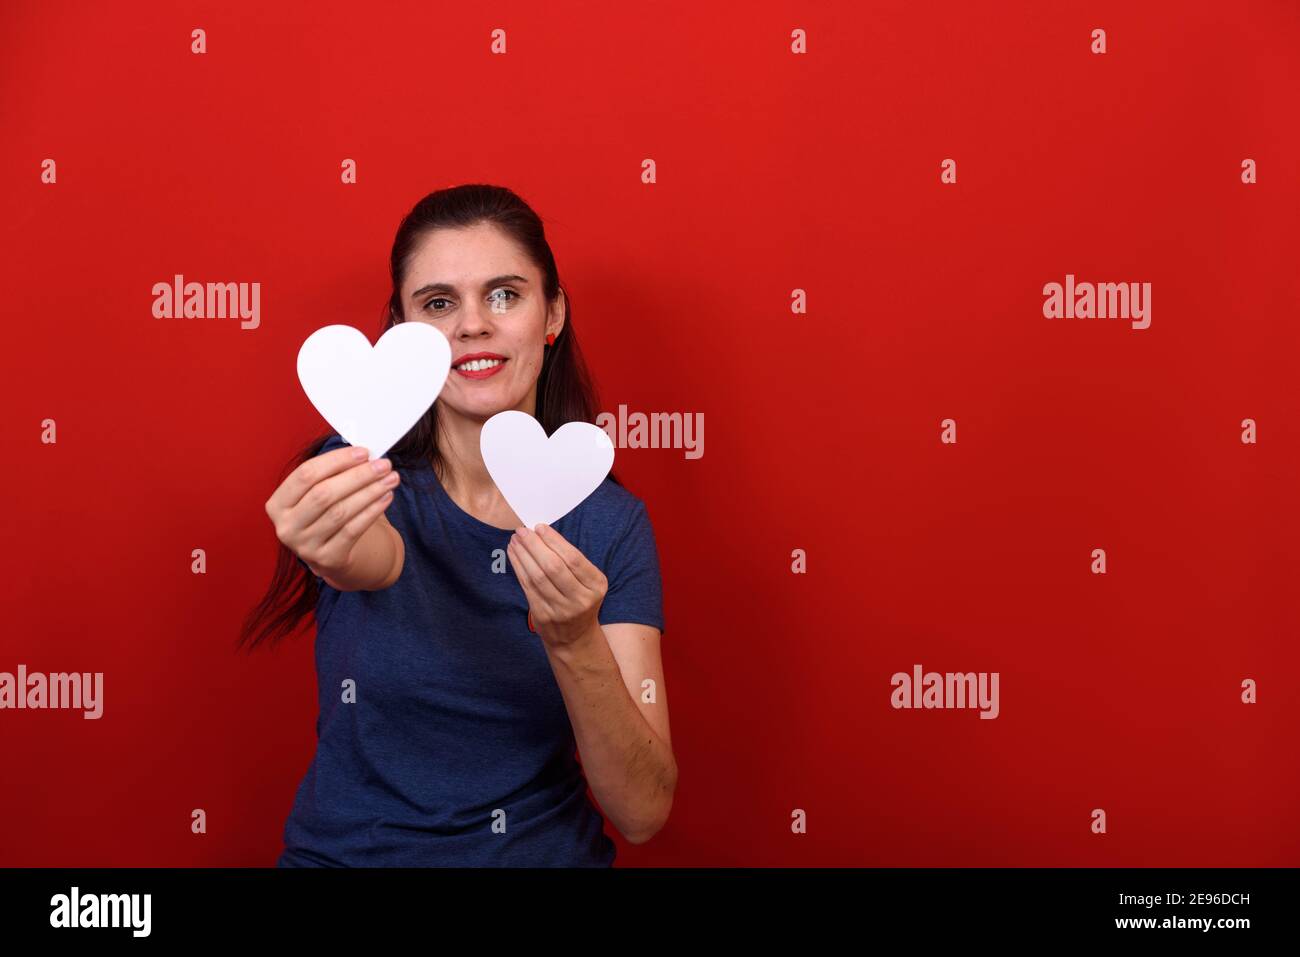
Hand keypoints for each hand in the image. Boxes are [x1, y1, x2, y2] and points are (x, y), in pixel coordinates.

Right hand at [265, 444, 400, 579]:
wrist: (328, 554)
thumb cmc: (323, 514)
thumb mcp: (316, 495)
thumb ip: (332, 474)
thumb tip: (365, 456)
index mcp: (278, 504)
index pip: (306, 474)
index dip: (336, 460)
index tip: (363, 452)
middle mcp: (287, 526)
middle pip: (324, 494)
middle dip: (358, 476)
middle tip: (384, 465)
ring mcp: (305, 546)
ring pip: (341, 512)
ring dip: (370, 492)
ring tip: (391, 479)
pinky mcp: (327, 558)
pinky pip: (353, 530)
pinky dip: (372, 511)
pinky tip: (386, 497)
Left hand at [507, 523, 607, 648]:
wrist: (575, 637)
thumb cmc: (580, 599)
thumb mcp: (588, 582)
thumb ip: (571, 561)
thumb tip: (542, 533)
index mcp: (596, 585)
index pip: (573, 559)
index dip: (554, 541)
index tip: (540, 527)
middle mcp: (580, 599)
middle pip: (553, 567)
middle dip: (535, 546)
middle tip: (523, 531)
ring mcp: (561, 610)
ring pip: (537, 577)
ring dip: (523, 555)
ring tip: (515, 540)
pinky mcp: (542, 615)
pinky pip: (527, 587)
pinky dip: (518, 567)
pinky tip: (514, 554)